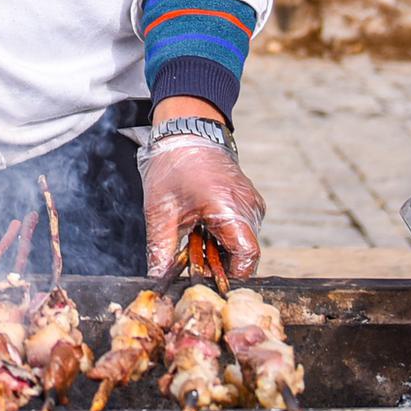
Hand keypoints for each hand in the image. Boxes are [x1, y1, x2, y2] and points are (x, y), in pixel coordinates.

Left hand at [140, 134, 265, 279]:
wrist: (186, 131)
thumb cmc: (172, 165)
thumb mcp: (160, 211)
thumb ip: (161, 249)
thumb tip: (157, 279)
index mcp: (230, 209)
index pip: (246, 258)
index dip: (228, 276)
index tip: (205, 279)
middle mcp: (249, 208)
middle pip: (244, 254)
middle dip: (219, 264)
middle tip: (191, 260)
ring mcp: (252, 204)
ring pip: (243, 243)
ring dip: (220, 249)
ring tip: (194, 237)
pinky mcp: (249, 201)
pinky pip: (242, 228)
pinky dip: (224, 235)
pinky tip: (203, 226)